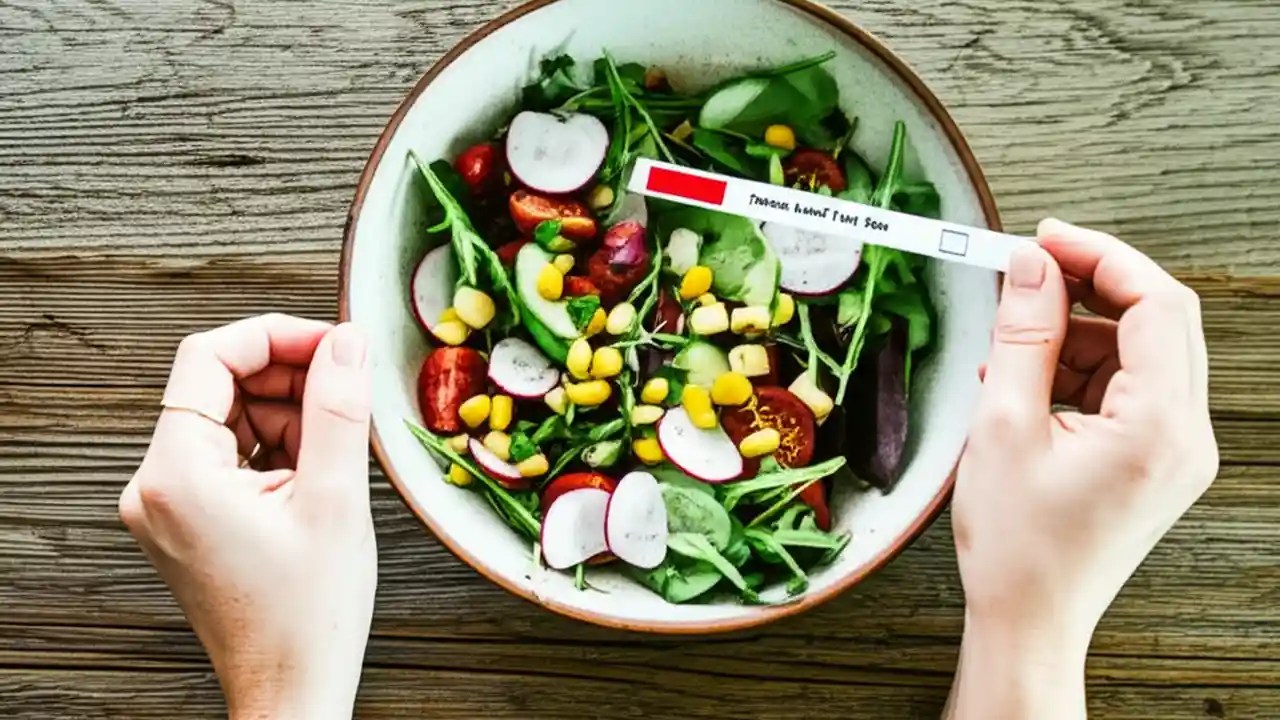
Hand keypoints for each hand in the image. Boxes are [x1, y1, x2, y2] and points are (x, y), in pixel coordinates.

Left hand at [119, 315, 375, 719]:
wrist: (293, 690)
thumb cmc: (308, 617)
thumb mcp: (335, 499)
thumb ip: (338, 408)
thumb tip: (346, 342)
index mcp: (175, 476)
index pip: (209, 359)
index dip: (275, 336)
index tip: (332, 341)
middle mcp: (157, 487)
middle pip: (219, 387)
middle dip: (289, 378)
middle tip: (349, 388)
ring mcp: (170, 505)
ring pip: (231, 418)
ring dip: (290, 416)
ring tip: (340, 450)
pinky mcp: (191, 520)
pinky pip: (232, 455)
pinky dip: (279, 448)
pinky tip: (320, 473)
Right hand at [946, 220, 1216, 718]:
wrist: (1028, 617)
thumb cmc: (1016, 545)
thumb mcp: (1003, 425)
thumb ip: (1023, 335)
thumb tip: (1031, 267)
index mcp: (1160, 426)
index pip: (1156, 304)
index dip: (1100, 257)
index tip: (1045, 239)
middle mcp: (1185, 435)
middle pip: (1158, 321)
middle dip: (1090, 290)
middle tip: (1028, 274)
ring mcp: (1176, 450)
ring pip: (1139, 352)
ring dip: (1077, 334)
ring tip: (1010, 353)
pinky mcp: (1155, 460)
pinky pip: (1127, 388)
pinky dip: (1079, 372)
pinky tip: (1025, 384)